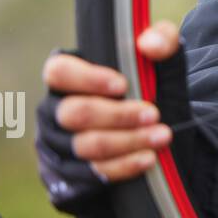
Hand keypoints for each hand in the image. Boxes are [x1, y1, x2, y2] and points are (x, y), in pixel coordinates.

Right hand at [39, 21, 180, 183]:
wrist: (153, 130)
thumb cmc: (148, 87)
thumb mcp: (162, 58)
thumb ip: (161, 40)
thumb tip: (150, 45)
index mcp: (67, 78)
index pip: (59, 72)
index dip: (87, 78)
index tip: (123, 85)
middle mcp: (54, 112)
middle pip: (74, 113)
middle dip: (118, 115)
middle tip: (154, 114)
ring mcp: (58, 147)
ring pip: (85, 147)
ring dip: (127, 142)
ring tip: (161, 137)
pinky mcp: (68, 177)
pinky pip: (91, 176)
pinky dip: (122, 167)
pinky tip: (148, 159)